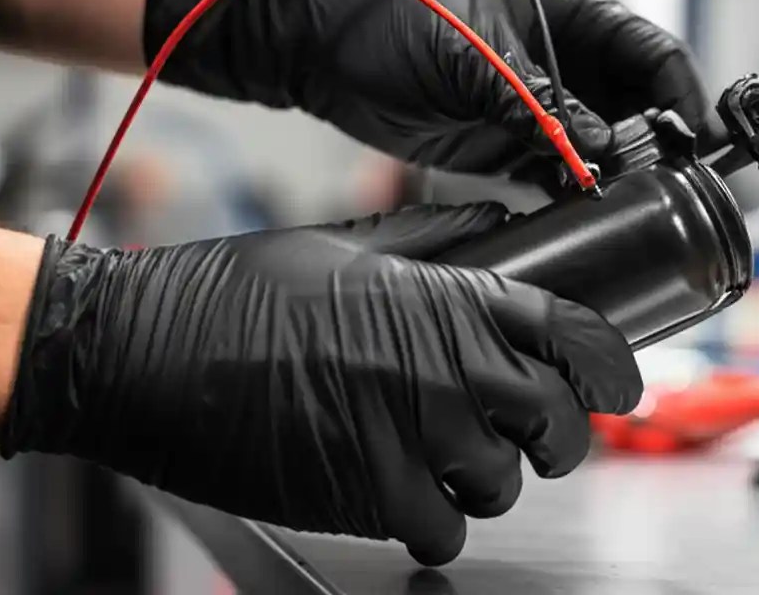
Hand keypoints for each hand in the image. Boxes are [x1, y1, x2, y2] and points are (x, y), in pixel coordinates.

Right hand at [0, 204, 640, 564]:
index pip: (577, 339)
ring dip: (490, 479)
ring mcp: (414, 438)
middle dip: (560, 435)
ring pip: (506, 485)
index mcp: (453, 301)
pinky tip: (410, 497)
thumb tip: (495, 226)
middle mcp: (450, 369)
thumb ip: (433, 240)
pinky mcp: (371, 496)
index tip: (614, 384)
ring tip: (453, 461)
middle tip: (537, 436)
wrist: (145, 352)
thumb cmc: (238, 293)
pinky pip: (445, 531)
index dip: (610, 367)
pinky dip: (437, 522)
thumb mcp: (346, 245)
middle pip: (560, 423)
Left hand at [143, 0, 713, 184]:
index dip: (684, 98)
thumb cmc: (389, 13)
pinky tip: (584, 215)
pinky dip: (578, 195)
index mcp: (571, 15)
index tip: (696, 143)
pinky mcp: (512, 144)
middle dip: (661, 148)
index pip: (654, 55)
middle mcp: (566, 61)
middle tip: (674, 191)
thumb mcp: (471, 56)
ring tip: (630, 210)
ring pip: (606, 148)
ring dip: (620, 179)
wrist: (316, 46)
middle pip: (641, 108)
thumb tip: (595, 148)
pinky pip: (564, 173)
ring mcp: (541, 104)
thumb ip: (537, 102)